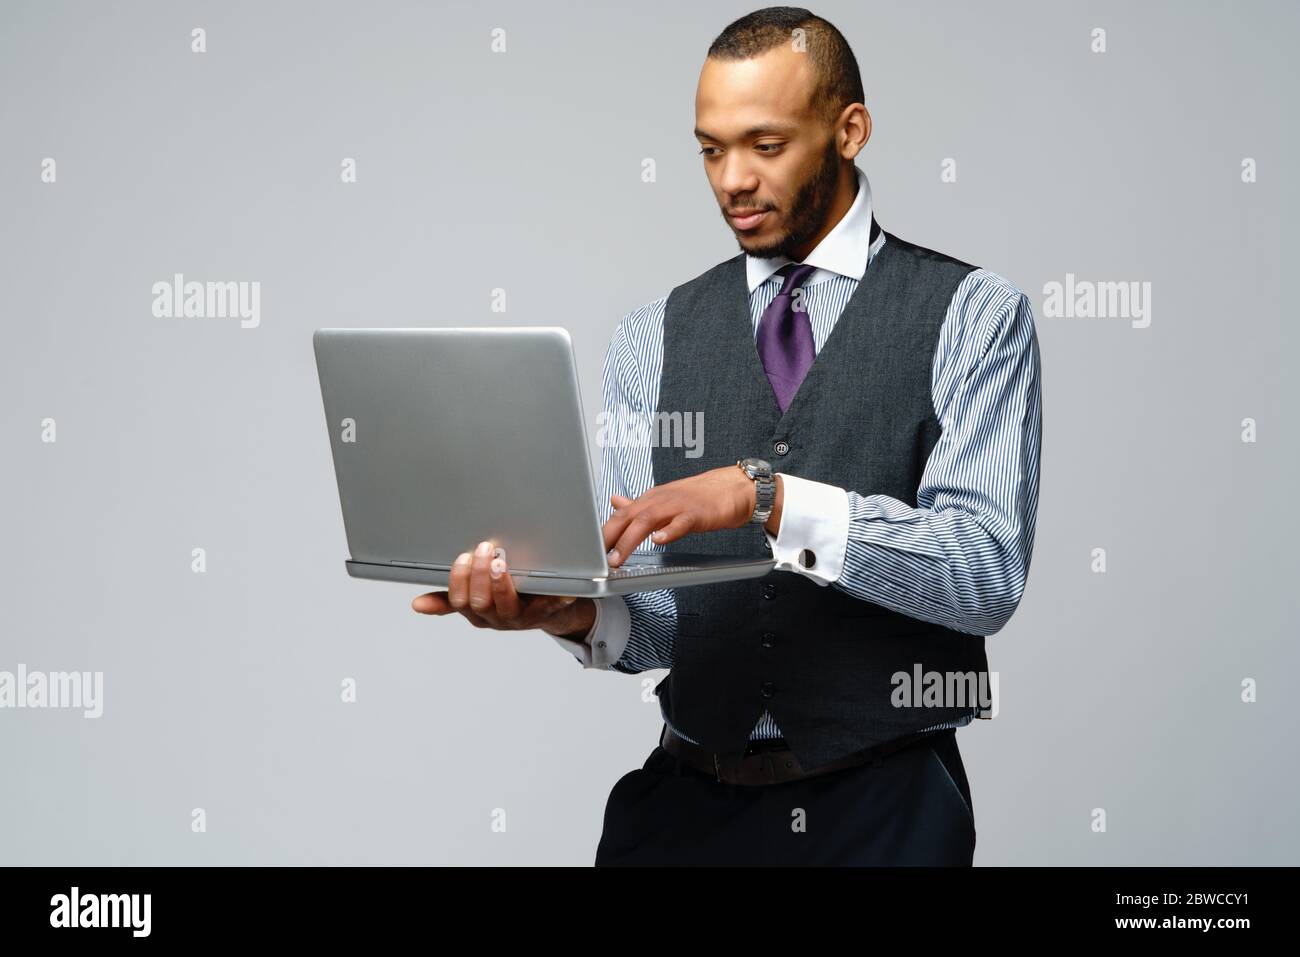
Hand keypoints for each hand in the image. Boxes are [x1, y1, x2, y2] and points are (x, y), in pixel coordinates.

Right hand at [411, 539, 594, 637]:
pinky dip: (553, 596)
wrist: (551, 612)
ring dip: (501, 584)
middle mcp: (497, 617)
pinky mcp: (548, 611)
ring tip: (500, 563)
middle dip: (479, 575)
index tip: (462, 557)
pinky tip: (554, 584)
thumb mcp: (475, 599)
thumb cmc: (509, 599)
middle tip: (484, 549)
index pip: (460, 601)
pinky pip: (550, 605)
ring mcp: (522, 617)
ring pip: (507, 606)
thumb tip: (417, 604)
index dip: (459, 581)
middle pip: (481, 603)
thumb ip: (449, 599)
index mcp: (478, 612)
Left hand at [601, 465, 761, 566]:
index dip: (603, 533)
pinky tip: (659, 541)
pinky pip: (680, 522)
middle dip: (609, 537)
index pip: (620, 516)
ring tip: (618, 557)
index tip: (588, 551)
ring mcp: (677, 505)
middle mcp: (659, 500)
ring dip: (630, 539)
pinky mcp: (697, 513)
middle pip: (628, 517)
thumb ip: (638, 505)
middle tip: (595, 559)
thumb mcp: (663, 499)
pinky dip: (668, 531)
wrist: (732, 488)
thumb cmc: (698, 497)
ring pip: (647, 520)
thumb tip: (615, 503)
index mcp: (650, 499)